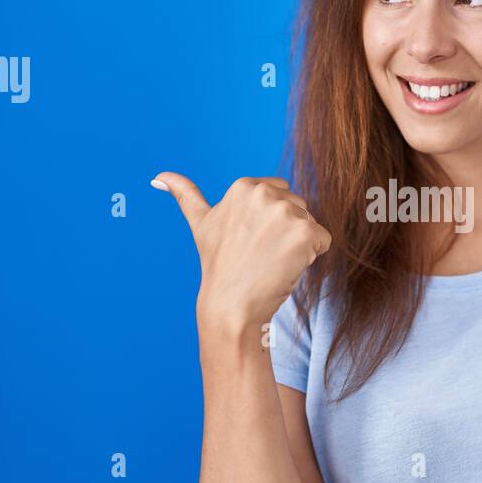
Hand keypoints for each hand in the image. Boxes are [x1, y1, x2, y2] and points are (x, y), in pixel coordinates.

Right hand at [150, 171, 331, 334]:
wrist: (231, 304)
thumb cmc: (218, 265)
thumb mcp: (200, 224)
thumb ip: (184, 194)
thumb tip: (157, 177)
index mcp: (244, 185)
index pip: (280, 192)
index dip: (270, 221)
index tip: (251, 239)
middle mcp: (265, 193)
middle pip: (299, 207)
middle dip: (286, 231)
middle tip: (261, 253)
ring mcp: (286, 213)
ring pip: (310, 224)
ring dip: (299, 244)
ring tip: (272, 260)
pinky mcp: (306, 233)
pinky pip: (323, 240)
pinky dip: (312, 256)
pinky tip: (287, 267)